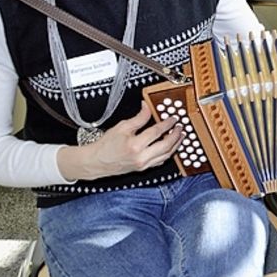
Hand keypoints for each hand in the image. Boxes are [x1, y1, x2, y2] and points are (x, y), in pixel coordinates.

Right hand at [57, 102, 182, 181]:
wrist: (96, 162)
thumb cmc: (106, 146)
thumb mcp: (121, 127)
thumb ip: (138, 118)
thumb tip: (147, 107)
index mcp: (134, 145)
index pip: (156, 132)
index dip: (167, 124)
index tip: (173, 118)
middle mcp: (141, 157)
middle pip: (166, 145)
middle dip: (176, 135)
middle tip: (180, 127)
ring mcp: (143, 164)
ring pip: (166, 155)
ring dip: (176, 145)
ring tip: (180, 136)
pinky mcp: (143, 169)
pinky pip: (160, 161)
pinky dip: (168, 153)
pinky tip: (171, 147)